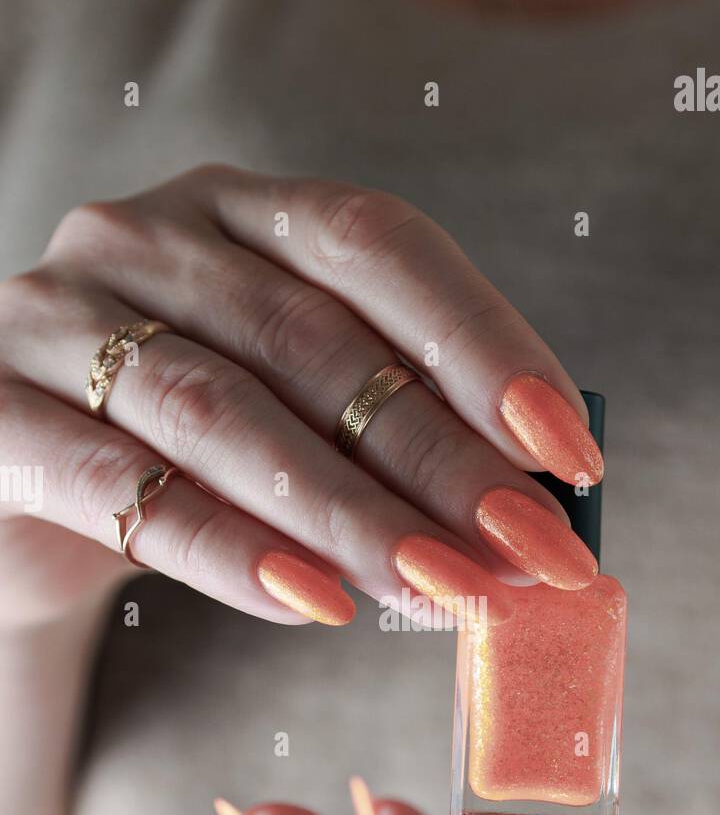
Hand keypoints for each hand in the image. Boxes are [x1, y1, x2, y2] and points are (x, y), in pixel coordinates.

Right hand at [0, 165, 600, 630]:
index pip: (377, 244)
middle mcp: (143, 239)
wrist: (26, 485)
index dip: (482, 342)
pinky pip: (122, 487)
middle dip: (438, 456)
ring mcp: (57, 320)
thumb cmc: (191, 446)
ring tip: (443, 588)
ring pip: (223, 413)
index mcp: (238, 211)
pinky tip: (315, 603)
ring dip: (350, 512)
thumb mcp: (294, 412)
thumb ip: (386, 432)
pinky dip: (229, 551)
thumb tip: (530, 509)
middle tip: (530, 549)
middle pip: (313, 341)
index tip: (570, 450)